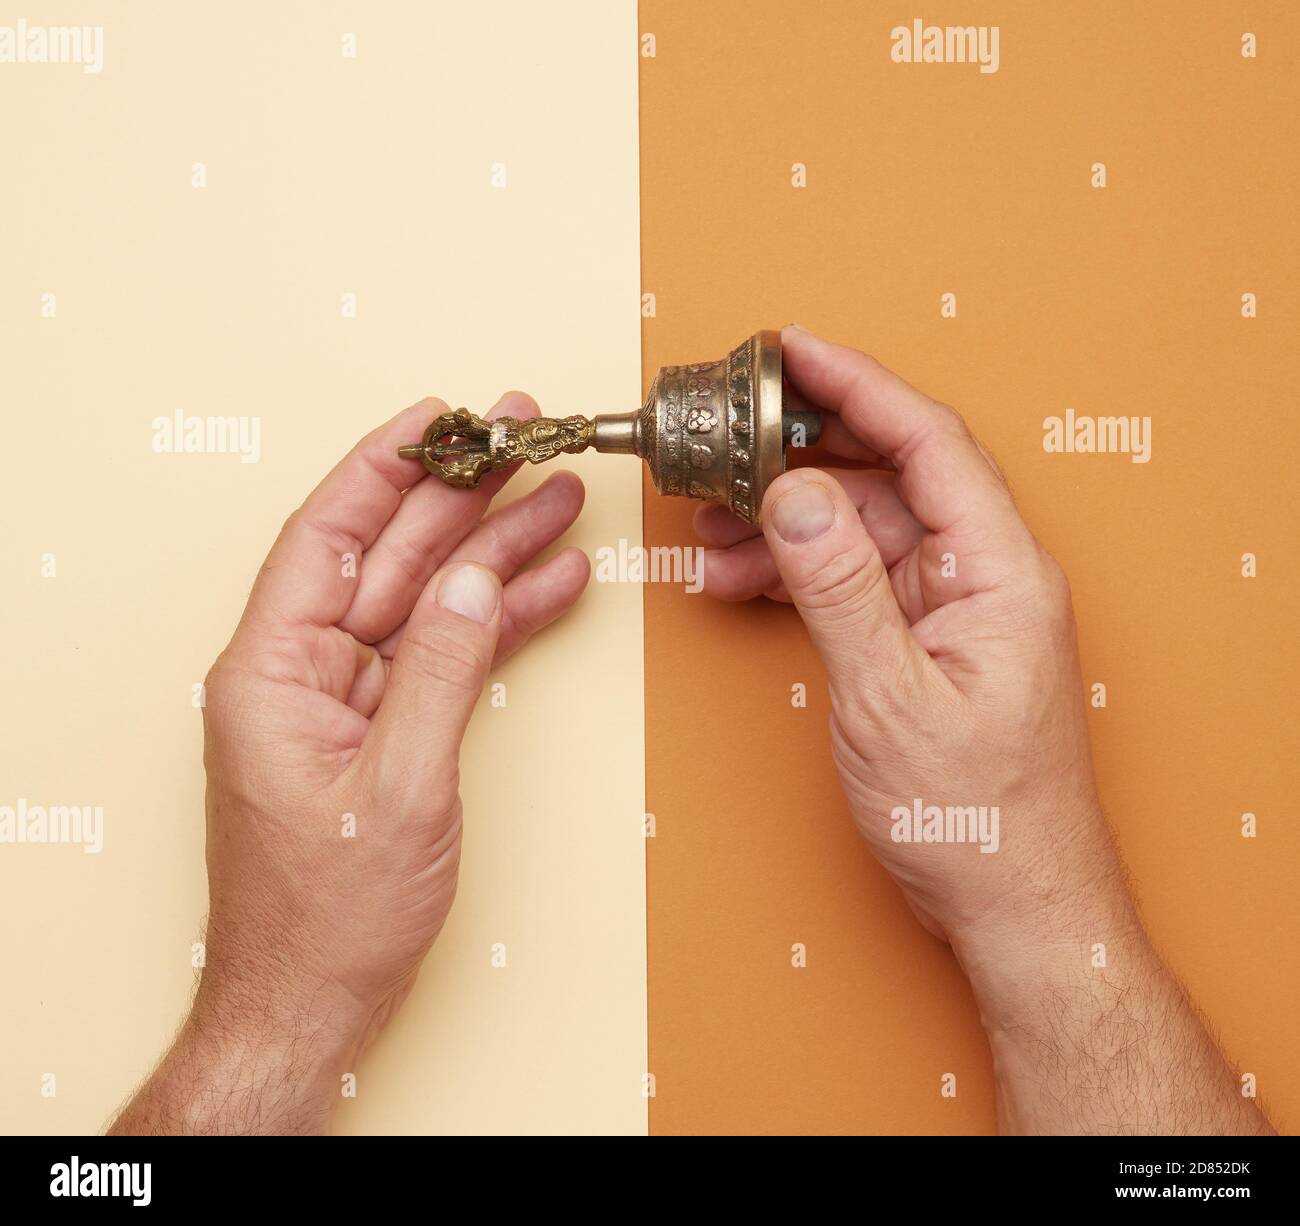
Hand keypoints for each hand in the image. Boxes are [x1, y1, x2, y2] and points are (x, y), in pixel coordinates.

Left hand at [112, 393, 588, 1133]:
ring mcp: (345, 700)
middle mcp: (302, 673)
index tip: (438, 415)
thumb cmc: (328, 915)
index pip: (326, 534)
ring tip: (559, 502)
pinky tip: (548, 586)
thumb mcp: (396, 788)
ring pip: (426, 600)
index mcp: (271, 671)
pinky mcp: (384, 730)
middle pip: (388, 555)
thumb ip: (437, 672)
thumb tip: (468, 582)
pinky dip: (495, 621)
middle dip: (460, 497)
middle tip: (524, 440)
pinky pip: (443, 655)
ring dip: (492, 553)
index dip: (384, 465)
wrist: (314, 1001)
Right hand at [698, 325, 1271, 1133]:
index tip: (792, 350)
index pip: (928, 441)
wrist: (1009, 900)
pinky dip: (794, 573)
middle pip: (889, 473)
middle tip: (728, 435)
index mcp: (999, 570)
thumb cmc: (975, 816)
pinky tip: (738, 579)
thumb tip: (793, 497)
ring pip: (860, 526)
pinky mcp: (922, 639)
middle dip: (800, 450)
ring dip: (784, 518)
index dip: (857, 385)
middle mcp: (981, 574)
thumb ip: (840, 589)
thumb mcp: (891, 698)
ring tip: (710, 522)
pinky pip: (852, 579)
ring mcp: (951, 606)